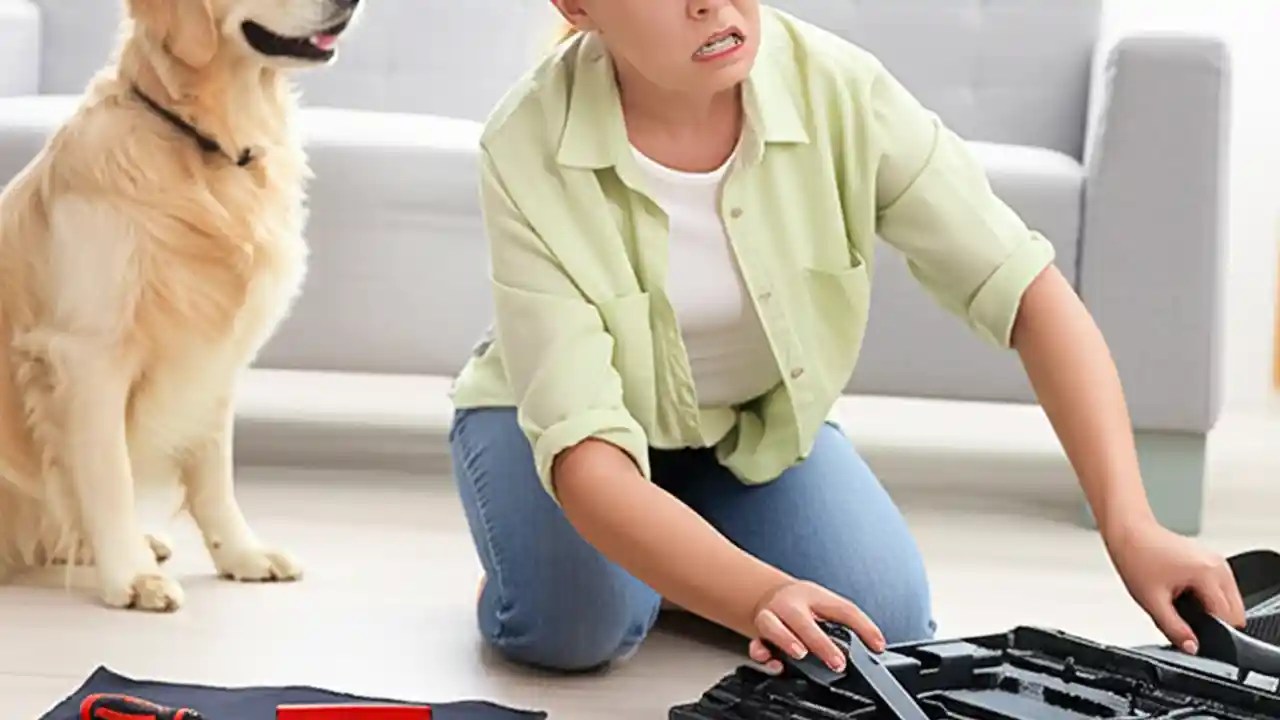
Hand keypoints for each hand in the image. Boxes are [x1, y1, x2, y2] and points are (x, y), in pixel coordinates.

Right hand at [745, 580, 885, 673]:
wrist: (768, 596)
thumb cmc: (802, 604)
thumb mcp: (828, 605)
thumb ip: (852, 624)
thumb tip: (877, 645)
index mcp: (813, 597)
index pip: (841, 608)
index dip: (862, 627)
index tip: (877, 646)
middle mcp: (789, 605)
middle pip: (802, 619)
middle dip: (819, 642)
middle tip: (837, 661)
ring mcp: (770, 618)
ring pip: (771, 626)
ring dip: (785, 639)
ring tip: (799, 653)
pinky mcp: (758, 635)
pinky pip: (755, 645)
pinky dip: (761, 654)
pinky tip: (773, 663)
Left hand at [1105, 519, 1245, 652]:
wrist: (1129, 532)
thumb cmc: (1136, 557)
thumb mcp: (1152, 601)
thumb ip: (1174, 628)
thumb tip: (1191, 648)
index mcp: (1208, 574)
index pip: (1229, 618)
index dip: (1212, 631)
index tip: (1192, 632)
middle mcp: (1219, 566)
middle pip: (1235, 611)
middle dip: (1213, 621)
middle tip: (1182, 614)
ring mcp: (1218, 562)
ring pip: (1230, 601)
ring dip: (1211, 609)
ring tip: (1180, 600)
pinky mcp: (1213, 561)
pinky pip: (1221, 590)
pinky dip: (1208, 597)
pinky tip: (1184, 592)